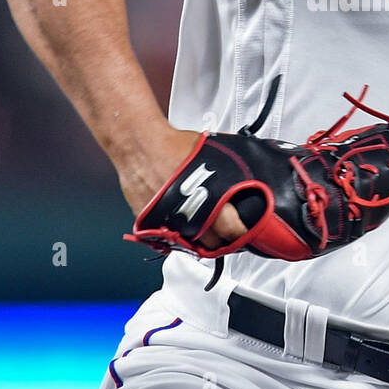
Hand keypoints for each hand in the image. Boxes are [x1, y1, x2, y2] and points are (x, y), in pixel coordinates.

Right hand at [117, 125, 247, 247]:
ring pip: (190, 244)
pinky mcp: (151, 224)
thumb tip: (248, 173)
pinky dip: (178, 233)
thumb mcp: (213, 152)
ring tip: (206, 228)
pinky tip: (184, 223)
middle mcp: (189, 216)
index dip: (243, 234)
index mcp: (209, 199)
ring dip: (199, 239)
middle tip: (227, 232)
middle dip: (221, 240)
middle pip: (212, 244)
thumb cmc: (172, 145)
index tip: (249, 234)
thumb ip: (231, 169)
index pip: (233, 230)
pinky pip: (169, 237)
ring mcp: (169, 223)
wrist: (139, 144)